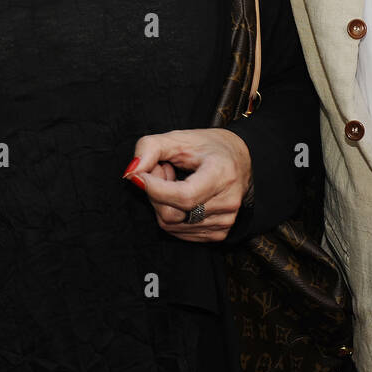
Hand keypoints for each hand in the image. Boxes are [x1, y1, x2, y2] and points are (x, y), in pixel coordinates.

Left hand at [125, 128, 251, 243]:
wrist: (239, 158)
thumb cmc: (207, 146)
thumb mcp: (177, 137)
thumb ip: (149, 148)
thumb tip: (132, 174)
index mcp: (222, 174)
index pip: (183, 196)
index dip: (155, 189)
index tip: (142, 175)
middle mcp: (228, 201)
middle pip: (172, 214)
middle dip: (155, 194)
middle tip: (161, 170)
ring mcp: (225, 221)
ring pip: (172, 225)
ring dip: (163, 203)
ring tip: (174, 181)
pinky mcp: (219, 233)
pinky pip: (179, 232)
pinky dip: (172, 215)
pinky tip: (180, 196)